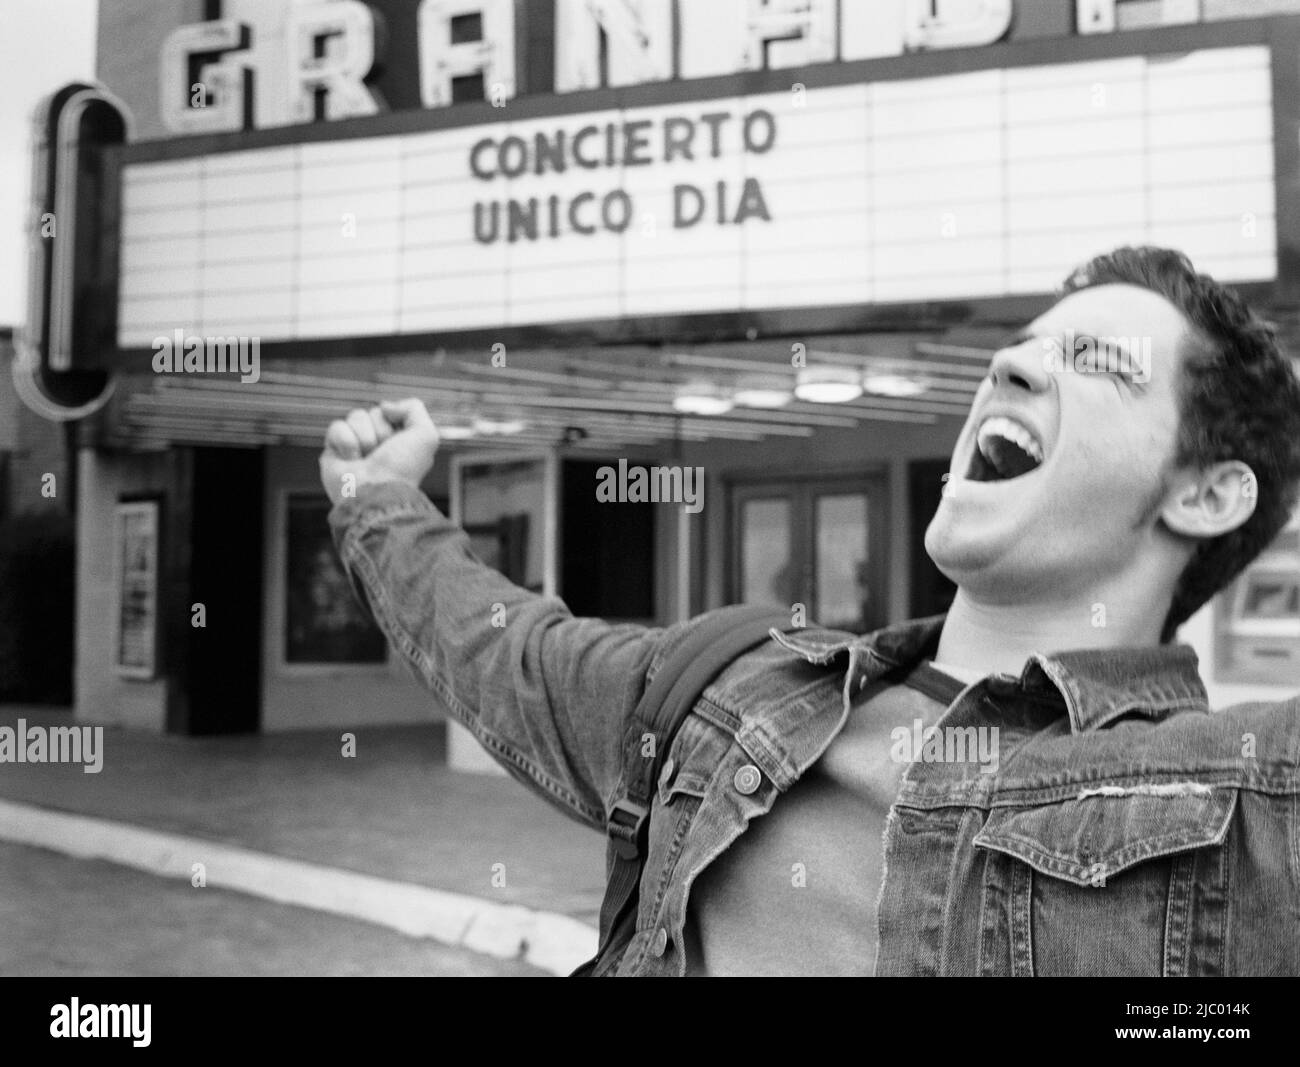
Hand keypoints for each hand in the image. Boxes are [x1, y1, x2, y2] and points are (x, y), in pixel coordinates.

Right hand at [319, 398, 439, 505]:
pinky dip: (346, 442)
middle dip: (381, 430)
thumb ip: (414, 409)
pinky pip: (337, 426)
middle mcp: (377, 443)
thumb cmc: (402, 468)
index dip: (396, 422)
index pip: (391, 411)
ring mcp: (354, 446)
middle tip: (382, 453)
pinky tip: (351, 460)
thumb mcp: (426, 435)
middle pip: (374, 412)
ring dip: (365, 437)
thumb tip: (385, 406)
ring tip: (366, 458)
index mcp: (398, 440)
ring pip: (356, 416)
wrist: (376, 493)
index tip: (400, 443)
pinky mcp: (333, 451)